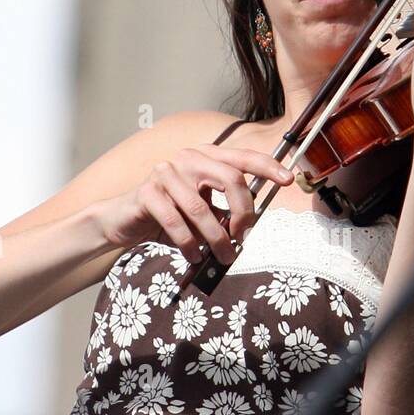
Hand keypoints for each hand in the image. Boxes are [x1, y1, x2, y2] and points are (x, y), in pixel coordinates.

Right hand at [94, 145, 292, 263]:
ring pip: (202, 208)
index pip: (242, 157)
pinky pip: (175, 221)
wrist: (125, 220)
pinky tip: (194, 256)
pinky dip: (189, 244)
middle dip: (243, 214)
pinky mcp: (147, 192)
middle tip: (242, 239)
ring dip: (215, 239)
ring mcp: (165, 172)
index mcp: (206, 157)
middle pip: (230, 180)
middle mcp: (188, 158)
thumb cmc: (171, 216)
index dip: (268, 167)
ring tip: (222, 257)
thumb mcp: (204, 213)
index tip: (288, 180)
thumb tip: (249, 228)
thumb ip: (225, 213)